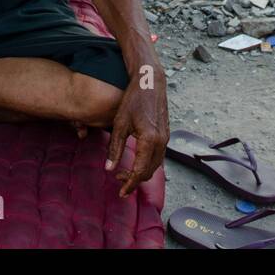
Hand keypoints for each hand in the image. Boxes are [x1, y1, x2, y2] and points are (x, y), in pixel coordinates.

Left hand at [104, 72, 168, 197]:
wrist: (150, 82)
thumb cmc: (133, 100)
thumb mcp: (119, 124)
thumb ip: (115, 148)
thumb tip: (108, 169)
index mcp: (149, 140)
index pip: (140, 171)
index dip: (130, 184)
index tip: (120, 192)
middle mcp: (161, 142)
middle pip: (150, 171)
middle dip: (135, 180)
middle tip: (119, 181)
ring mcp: (166, 138)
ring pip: (156, 165)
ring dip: (142, 172)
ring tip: (124, 172)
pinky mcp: (166, 134)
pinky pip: (158, 156)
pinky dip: (148, 163)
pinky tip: (136, 161)